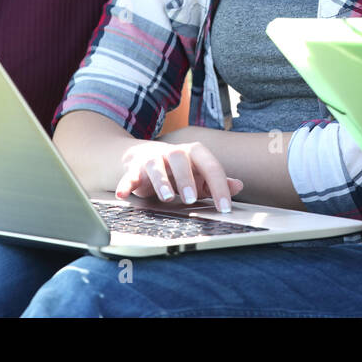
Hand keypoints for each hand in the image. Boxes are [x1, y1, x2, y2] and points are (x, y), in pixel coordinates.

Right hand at [117, 140, 243, 210]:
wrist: (145, 157)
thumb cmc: (180, 170)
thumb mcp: (200, 175)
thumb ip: (217, 181)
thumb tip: (238, 186)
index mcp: (194, 153)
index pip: (210, 166)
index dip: (219, 186)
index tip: (225, 208)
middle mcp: (173, 153)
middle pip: (180, 159)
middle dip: (186, 178)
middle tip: (192, 199)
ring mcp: (152, 160)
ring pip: (155, 166)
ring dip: (161, 181)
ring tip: (166, 197)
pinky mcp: (134, 170)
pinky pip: (129, 176)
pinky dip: (125, 184)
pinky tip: (123, 194)